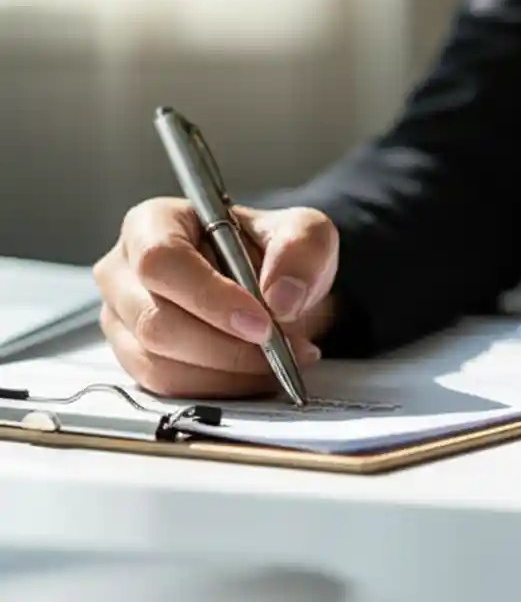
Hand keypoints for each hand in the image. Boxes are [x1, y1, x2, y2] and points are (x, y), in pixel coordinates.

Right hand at [93, 198, 338, 397]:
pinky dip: (218, 389)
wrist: (277, 289)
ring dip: (227, 373)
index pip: (161, 261)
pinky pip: (167, 388)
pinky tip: (255, 375)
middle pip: (154, 320)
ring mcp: (122, 319)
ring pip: (159, 363)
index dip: (209, 297)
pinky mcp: (135, 359)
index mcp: (153, 224)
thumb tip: (281, 298)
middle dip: (225, 346)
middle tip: (280, 348)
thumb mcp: (305, 232)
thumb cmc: (276, 252)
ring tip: (278, 362)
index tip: (261, 322)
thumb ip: (301, 250)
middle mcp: (124, 271)